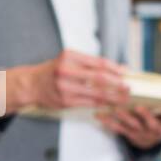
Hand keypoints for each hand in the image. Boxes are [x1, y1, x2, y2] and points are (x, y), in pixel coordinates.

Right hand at [0, 49, 130, 113]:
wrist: (32, 84)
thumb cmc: (54, 71)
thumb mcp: (69, 60)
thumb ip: (90, 64)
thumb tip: (118, 68)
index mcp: (69, 56)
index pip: (98, 62)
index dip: (115, 68)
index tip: (127, 72)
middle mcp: (66, 71)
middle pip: (99, 77)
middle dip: (117, 83)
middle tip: (128, 87)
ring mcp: (65, 87)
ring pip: (96, 93)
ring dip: (113, 97)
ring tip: (124, 98)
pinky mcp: (65, 101)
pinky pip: (89, 103)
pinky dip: (102, 104)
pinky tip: (110, 104)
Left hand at [95, 105, 160, 148]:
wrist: (152, 140)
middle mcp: (157, 131)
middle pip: (152, 124)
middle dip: (146, 116)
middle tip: (139, 107)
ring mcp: (143, 135)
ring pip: (134, 126)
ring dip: (124, 117)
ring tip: (116, 109)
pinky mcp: (130, 135)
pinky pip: (119, 129)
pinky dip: (109, 122)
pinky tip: (100, 116)